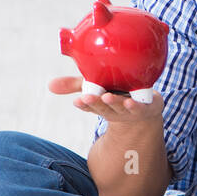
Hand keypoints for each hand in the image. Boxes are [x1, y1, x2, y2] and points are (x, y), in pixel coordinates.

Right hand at [48, 75, 163, 125]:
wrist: (146, 104)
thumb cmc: (116, 92)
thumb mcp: (95, 86)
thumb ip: (74, 85)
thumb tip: (49, 86)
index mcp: (101, 105)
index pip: (90, 106)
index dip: (84, 104)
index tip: (77, 101)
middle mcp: (114, 110)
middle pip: (103, 108)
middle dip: (95, 103)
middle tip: (87, 97)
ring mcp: (130, 110)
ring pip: (120, 108)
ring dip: (113, 103)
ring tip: (107, 97)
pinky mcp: (146, 107)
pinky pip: (140, 108)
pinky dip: (135, 106)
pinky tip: (131, 102)